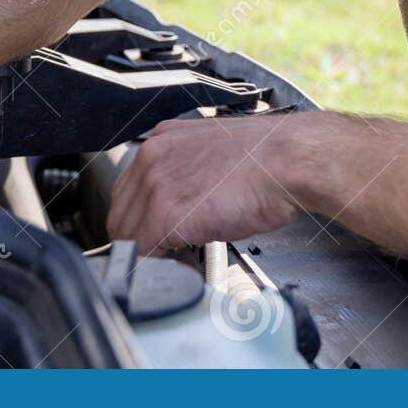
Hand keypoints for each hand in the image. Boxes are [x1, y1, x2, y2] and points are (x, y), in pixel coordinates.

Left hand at [107, 112, 334, 253]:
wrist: (286, 161)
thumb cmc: (265, 161)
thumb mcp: (213, 154)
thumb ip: (187, 172)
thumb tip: (184, 201)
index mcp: (162, 140)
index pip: (129, 186)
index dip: (139, 215)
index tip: (150, 232)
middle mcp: (151, 156)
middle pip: (121, 210)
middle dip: (136, 236)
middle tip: (159, 253)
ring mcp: (155, 184)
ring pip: (126, 233)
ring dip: (146, 252)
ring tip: (170, 261)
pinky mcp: (165, 214)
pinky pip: (143, 251)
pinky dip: (156, 265)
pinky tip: (176, 267)